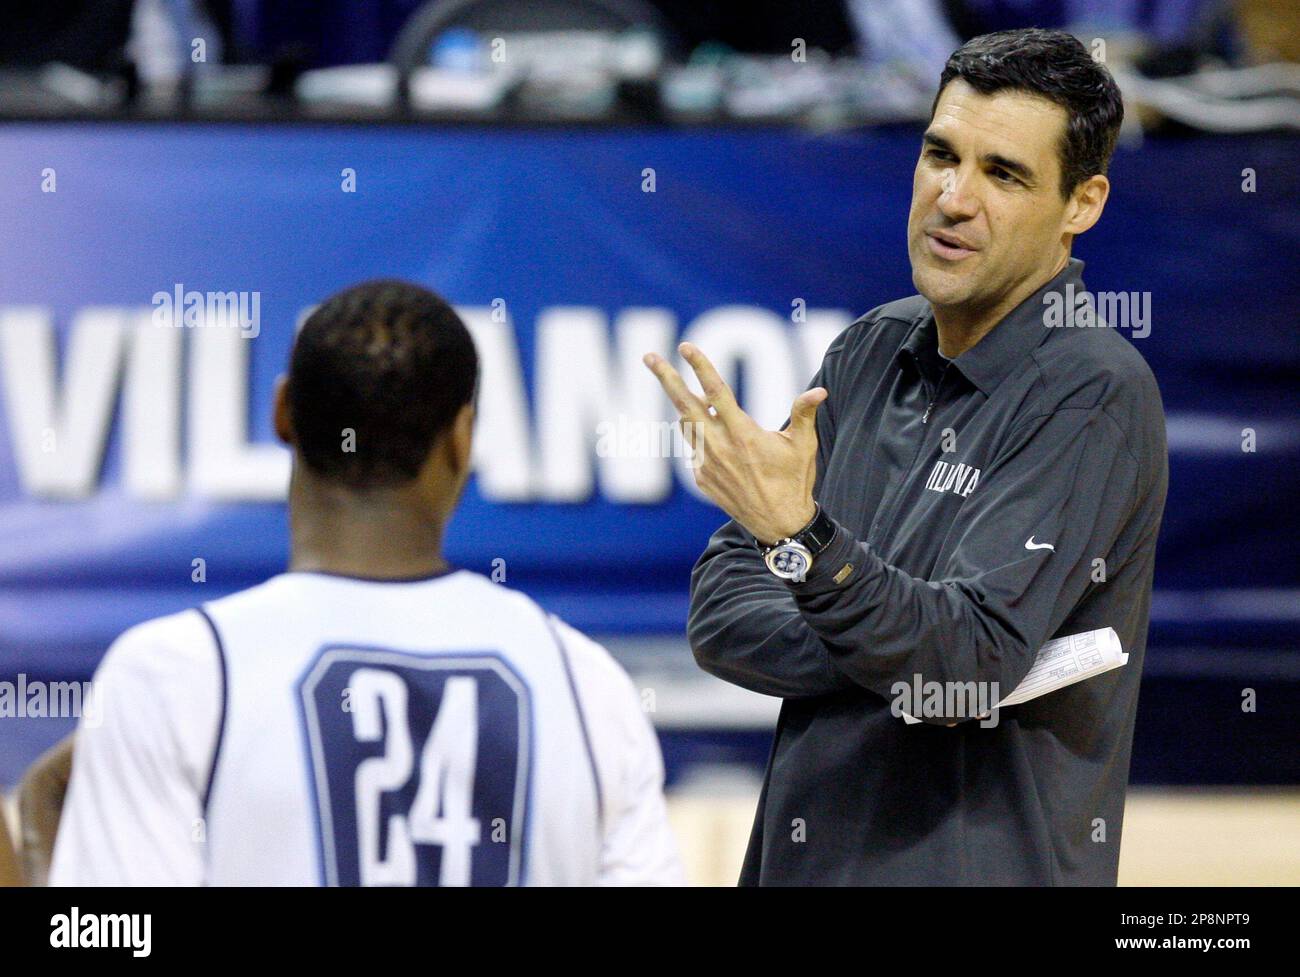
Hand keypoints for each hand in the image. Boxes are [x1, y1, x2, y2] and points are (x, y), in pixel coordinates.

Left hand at [643, 342, 826, 544]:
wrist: (779, 524)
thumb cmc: (794, 481)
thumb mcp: (803, 446)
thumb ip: (804, 414)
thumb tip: (820, 391)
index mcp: (744, 434)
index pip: (716, 392)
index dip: (700, 367)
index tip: (686, 347)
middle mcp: (720, 447)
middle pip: (685, 404)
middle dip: (666, 378)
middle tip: (649, 357)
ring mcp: (707, 463)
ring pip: (686, 424)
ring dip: (679, 402)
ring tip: (672, 381)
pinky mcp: (702, 477)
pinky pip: (694, 447)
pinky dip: (698, 433)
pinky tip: (710, 432)